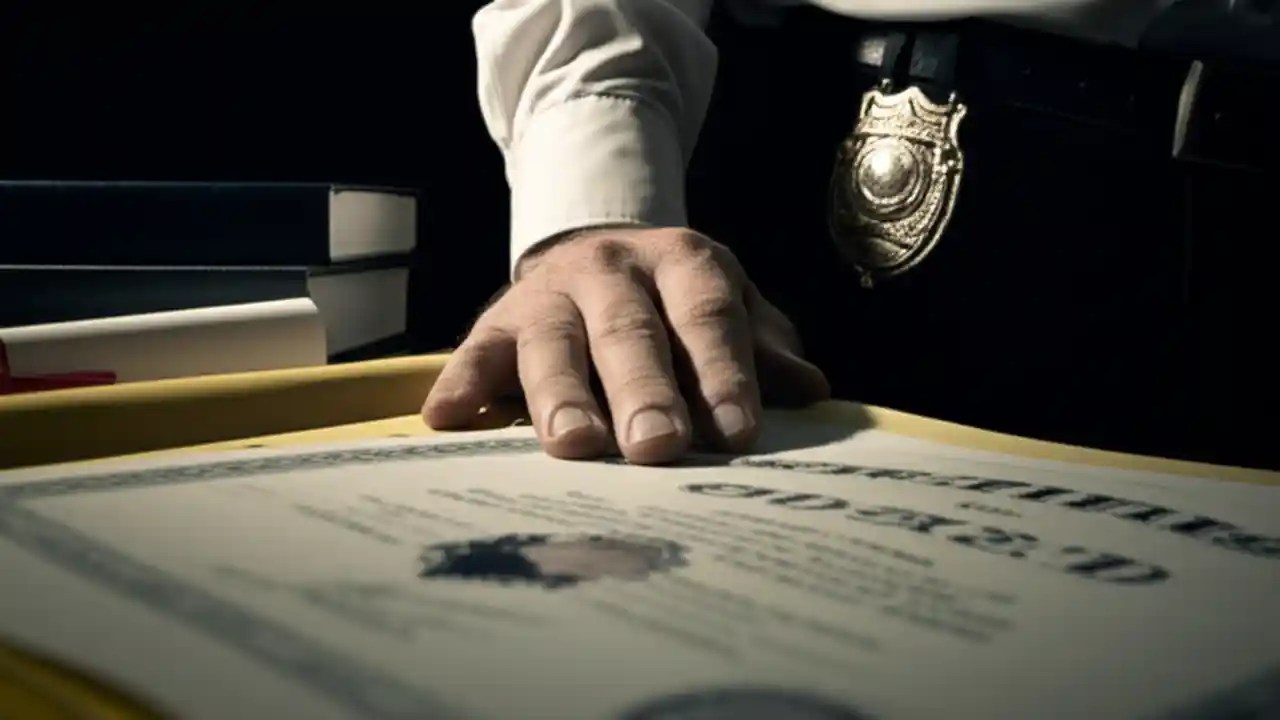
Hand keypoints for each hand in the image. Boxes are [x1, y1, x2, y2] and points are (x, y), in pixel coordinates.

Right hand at [422, 227, 829, 463]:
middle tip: (658, 445)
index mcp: (683, 263)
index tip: (736, 432)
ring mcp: (551, 294)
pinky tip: (447, 420)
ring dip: (562, 393)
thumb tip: (813, 392)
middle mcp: (613, 269)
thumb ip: (763, 350)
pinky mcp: (497, 321)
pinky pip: (476, 352)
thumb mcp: (726, 310)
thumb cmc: (675, 304)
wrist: (594, 254)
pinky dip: (461, 383)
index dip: (723, 373)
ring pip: (555, 342)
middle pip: (630, 330)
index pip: (707, 317)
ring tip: (573, 444)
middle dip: (643, 389)